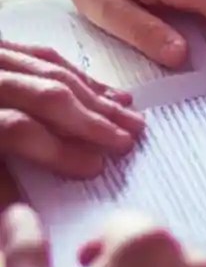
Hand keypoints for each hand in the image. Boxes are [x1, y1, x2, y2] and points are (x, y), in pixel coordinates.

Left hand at [0, 40, 142, 177]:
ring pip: (49, 70)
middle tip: (126, 140)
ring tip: (127, 115)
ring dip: (93, 96)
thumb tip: (29, 213)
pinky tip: (97, 88)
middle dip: (92, 120)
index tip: (93, 167)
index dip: (59, 150)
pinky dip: (73, 71)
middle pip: (46, 95)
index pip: (17, 129)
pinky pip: (40, 53)